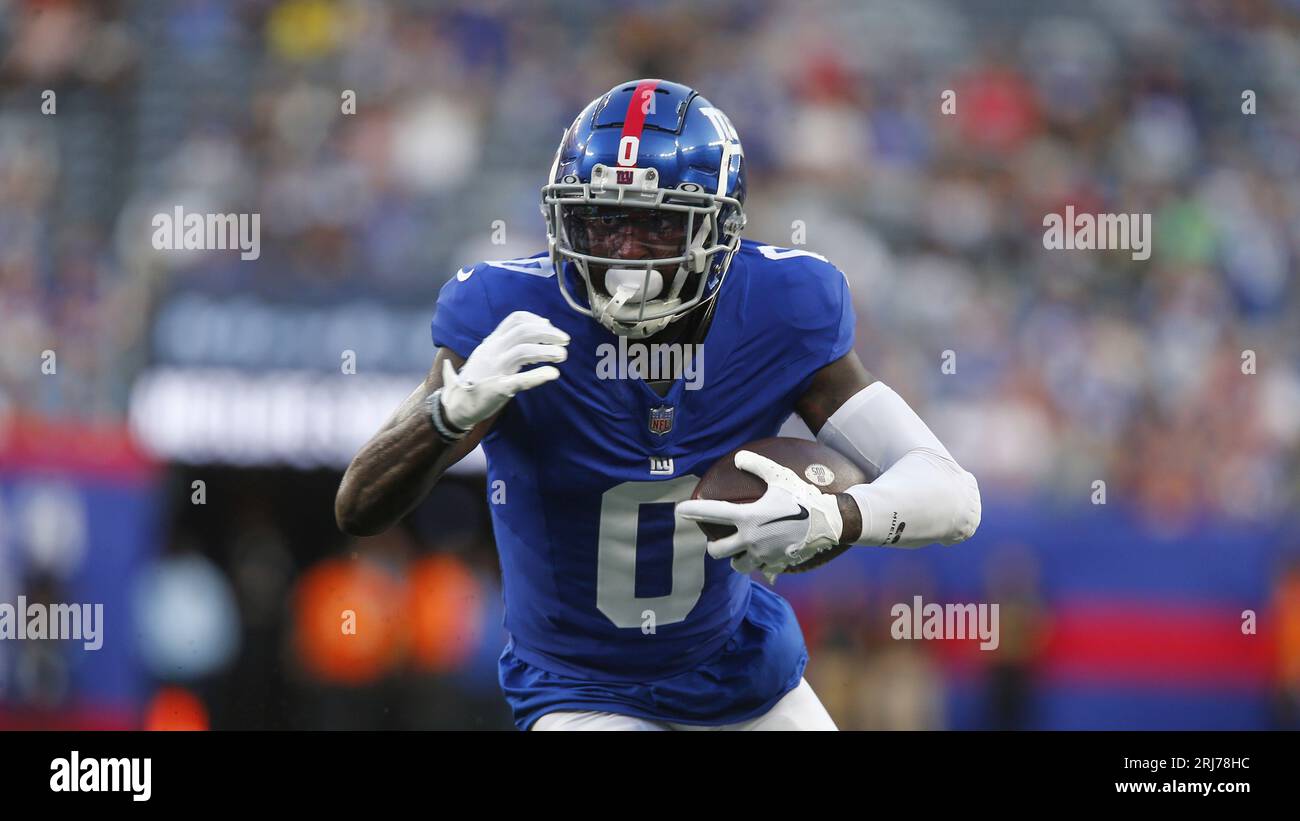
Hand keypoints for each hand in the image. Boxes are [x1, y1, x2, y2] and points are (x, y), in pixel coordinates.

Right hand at [440, 311, 568, 428]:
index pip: (515, 319)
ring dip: (546, 351)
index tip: (550, 327)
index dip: (536, 320)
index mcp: (491, 342)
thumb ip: (507, 344)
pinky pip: (520, 380)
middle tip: (565, 340)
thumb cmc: (476, 380)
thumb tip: (536, 329)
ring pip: (523, 350)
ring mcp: (495, 369)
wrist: (456, 406)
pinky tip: (552, 373)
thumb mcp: (487, 355)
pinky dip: (538, 375)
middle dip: (548, 333)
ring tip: (562, 355)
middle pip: (523, 332)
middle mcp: (492, 351)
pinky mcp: (498, 388)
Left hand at [677, 450, 844, 579]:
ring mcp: (763, 556)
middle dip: (713, 546)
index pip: (712, 514)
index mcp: (748, 518)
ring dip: (736, 558)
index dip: (693, 511)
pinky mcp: (777, 565)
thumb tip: (737, 458)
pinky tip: (764, 554)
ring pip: (738, 565)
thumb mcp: (779, 476)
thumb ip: (756, 465)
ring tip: (740, 550)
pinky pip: (761, 569)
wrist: (830, 522)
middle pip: (717, 551)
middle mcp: (751, 540)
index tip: (680, 511)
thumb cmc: (803, 496)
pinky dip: (759, 563)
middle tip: (715, 540)